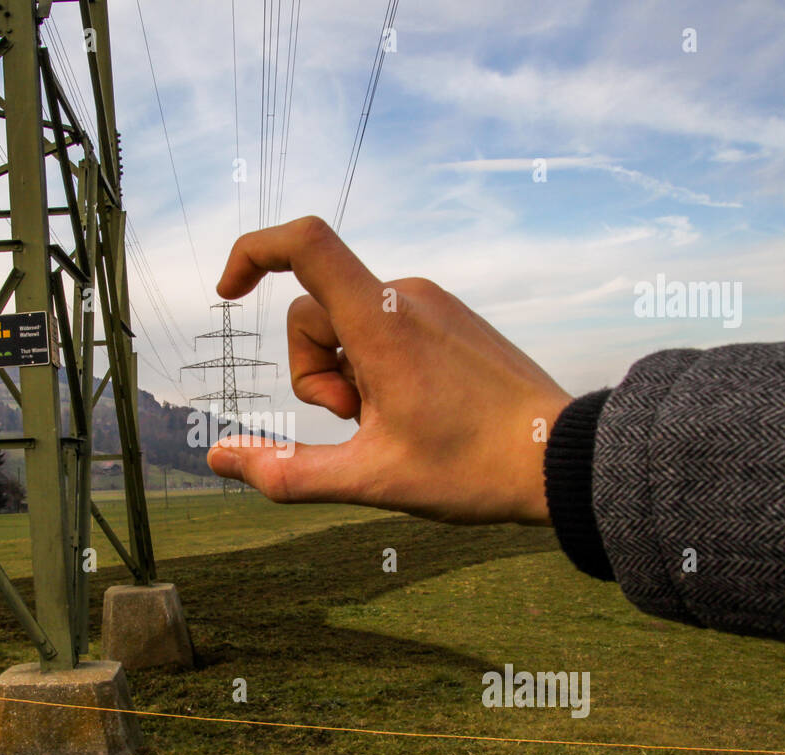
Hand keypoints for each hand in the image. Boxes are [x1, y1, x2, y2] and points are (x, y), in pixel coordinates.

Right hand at [206, 217, 571, 525]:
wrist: (564, 457)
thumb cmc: (471, 469)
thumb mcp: (367, 479)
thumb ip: (285, 471)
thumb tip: (220, 459)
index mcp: (380, 323)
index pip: (304, 244)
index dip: (252, 253)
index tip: (227, 294)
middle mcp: (404, 296)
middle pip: (313, 313)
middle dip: (312, 372)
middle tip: (357, 424)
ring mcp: (432, 303)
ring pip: (347, 323)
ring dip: (345, 374)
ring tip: (389, 423)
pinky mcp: (450, 317)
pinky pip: (385, 327)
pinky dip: (375, 366)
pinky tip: (413, 411)